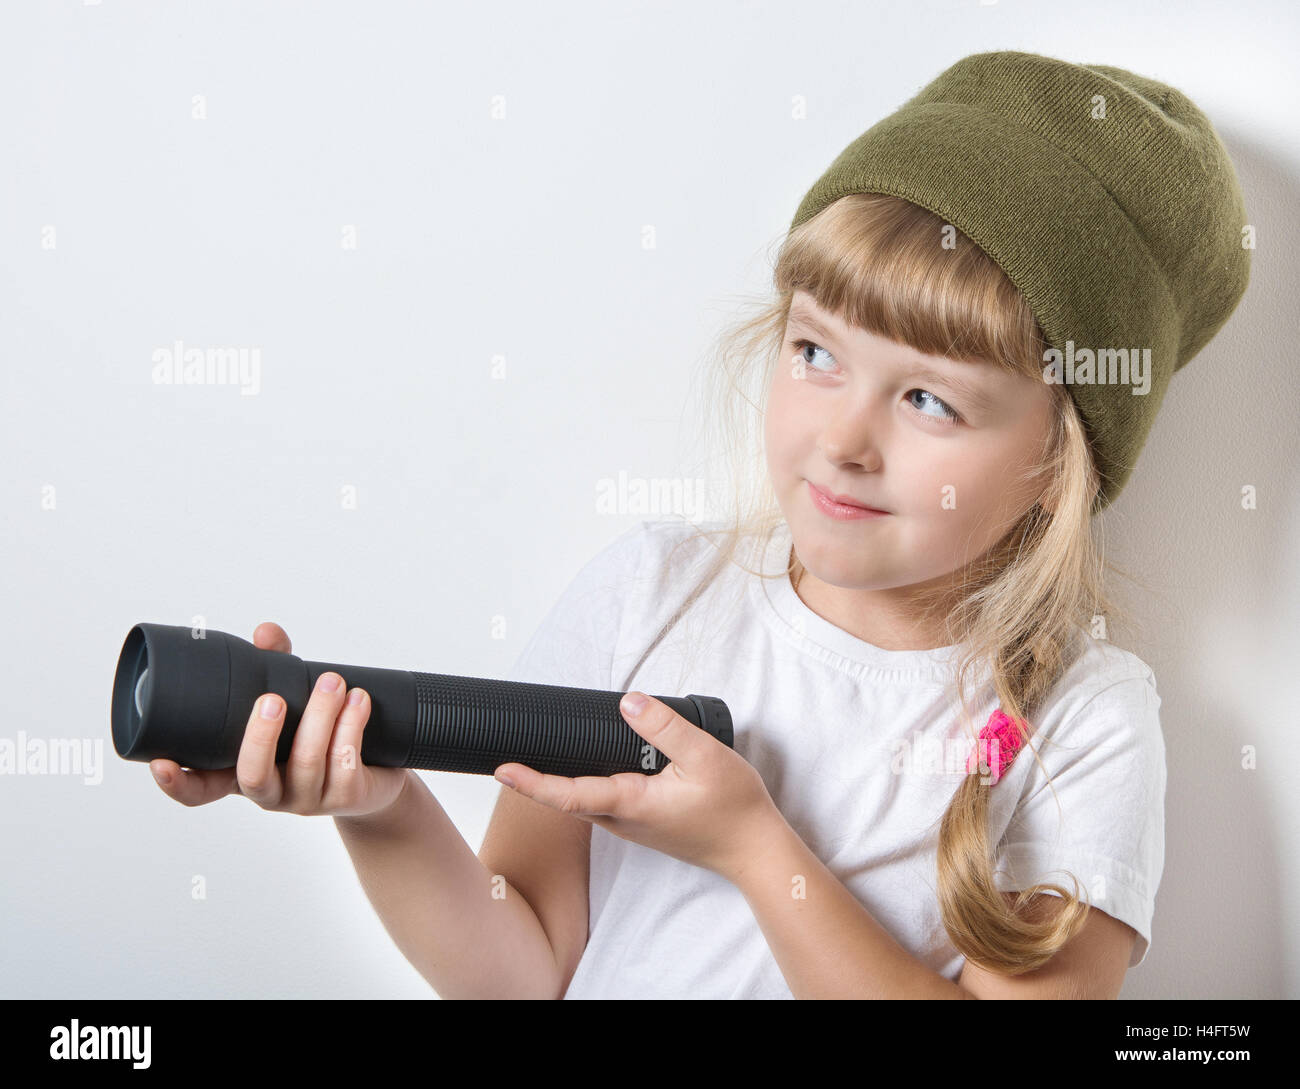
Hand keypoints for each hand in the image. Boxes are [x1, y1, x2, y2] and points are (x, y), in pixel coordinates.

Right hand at [148, 621, 409, 818]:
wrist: (373, 777)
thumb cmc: (318, 735)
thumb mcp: (292, 699)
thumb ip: (275, 666)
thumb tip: (265, 632)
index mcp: (243, 771)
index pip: (200, 789)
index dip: (178, 783)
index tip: (162, 763)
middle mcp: (271, 792)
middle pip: (253, 775)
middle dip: (261, 736)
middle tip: (271, 699)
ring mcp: (308, 798)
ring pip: (307, 762)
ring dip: (320, 716)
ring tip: (332, 681)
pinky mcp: (346, 796)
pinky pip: (345, 763)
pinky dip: (351, 726)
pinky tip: (358, 700)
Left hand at [493, 692, 780, 880]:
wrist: (754, 849)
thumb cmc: (734, 808)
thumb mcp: (705, 757)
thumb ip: (665, 727)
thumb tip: (628, 702)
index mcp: (631, 804)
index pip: (568, 794)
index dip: (532, 782)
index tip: (502, 769)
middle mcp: (623, 820)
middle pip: (566, 799)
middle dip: (534, 780)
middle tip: (505, 754)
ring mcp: (631, 824)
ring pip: (583, 801)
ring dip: (556, 783)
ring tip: (531, 758)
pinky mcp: (642, 822)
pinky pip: (601, 802)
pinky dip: (581, 785)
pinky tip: (585, 766)